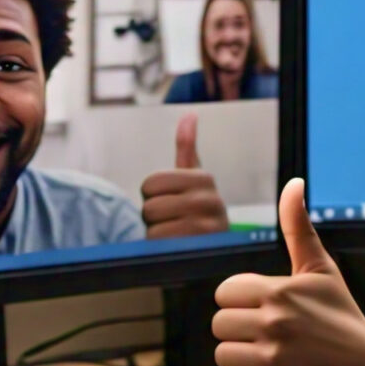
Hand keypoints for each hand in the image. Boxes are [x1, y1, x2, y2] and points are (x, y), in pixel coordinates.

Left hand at [140, 113, 228, 238]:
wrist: (214, 246)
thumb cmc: (197, 209)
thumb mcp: (193, 178)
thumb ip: (187, 148)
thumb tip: (189, 115)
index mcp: (204, 179)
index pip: (150, 183)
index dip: (152, 194)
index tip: (171, 198)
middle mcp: (210, 202)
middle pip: (150, 207)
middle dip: (154, 216)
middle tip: (172, 219)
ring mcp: (206, 228)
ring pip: (153, 228)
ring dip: (156, 233)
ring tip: (175, 232)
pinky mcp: (197, 250)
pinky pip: (158, 246)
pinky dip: (160, 249)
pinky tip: (175, 246)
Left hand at [212, 178, 364, 365]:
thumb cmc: (342, 318)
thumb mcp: (321, 270)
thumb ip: (297, 226)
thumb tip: (294, 181)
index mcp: (278, 290)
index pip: (225, 292)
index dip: (241, 301)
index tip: (265, 309)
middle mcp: (273, 323)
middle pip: (220, 324)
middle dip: (239, 330)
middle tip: (270, 335)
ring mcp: (271, 360)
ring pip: (223, 355)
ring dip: (242, 358)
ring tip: (272, 355)